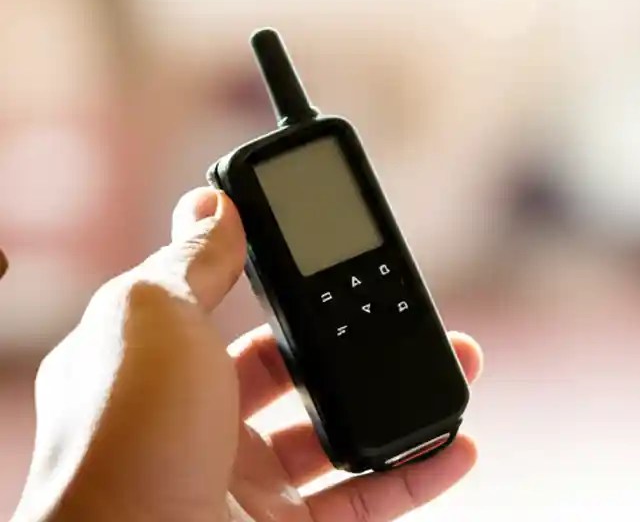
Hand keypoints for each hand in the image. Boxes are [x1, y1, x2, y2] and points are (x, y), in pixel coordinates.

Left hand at [12, 188, 482, 521]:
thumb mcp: (152, 316)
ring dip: (402, 399)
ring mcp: (243, 484)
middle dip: (360, 339)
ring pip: (342, 431)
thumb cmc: (124, 436)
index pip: (226, 311)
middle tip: (412, 311)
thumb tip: (216, 205)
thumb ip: (193, 259)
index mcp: (155, 369)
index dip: (283, 285)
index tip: (337, 258)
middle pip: (298, 370)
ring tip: (457, 365)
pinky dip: (418, 470)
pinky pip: (367, 498)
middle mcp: (197, 425)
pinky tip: (456, 443)